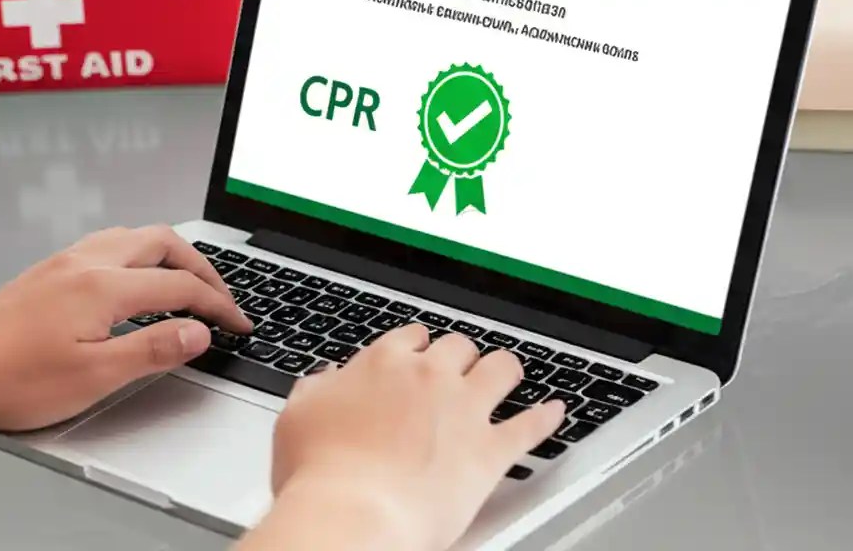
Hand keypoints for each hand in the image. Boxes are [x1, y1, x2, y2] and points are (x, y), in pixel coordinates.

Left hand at [0, 225, 251, 431]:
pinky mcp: (48, 271)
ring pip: (133, 237)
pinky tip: (135, 283)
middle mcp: (87, 263)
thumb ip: (153, 350)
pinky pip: (107, 245)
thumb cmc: (14, 380)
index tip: (238, 324)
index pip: (180, 287)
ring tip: (186, 284)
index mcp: (104, 287)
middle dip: (201, 267)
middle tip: (220, 297)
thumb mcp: (95, 376)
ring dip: (169, 255)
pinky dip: (138, 257)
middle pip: (162, 243)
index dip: (218, 306)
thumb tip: (197, 332)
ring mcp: (64, 262)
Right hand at [261, 325, 564, 550]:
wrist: (353, 513)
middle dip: (458, 357)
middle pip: (458, 347)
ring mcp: (464, 410)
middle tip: (456, 372)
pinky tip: (554, 411)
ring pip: (501, 369)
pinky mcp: (491, 451)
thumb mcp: (298, 418)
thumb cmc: (320, 474)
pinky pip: (531, 425)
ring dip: (505, 370)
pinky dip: (546, 417)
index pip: (410, 338)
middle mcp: (429, 377)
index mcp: (382, 363)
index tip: (417, 357)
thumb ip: (318, 390)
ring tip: (508, 374)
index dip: (416, 348)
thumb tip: (327, 380)